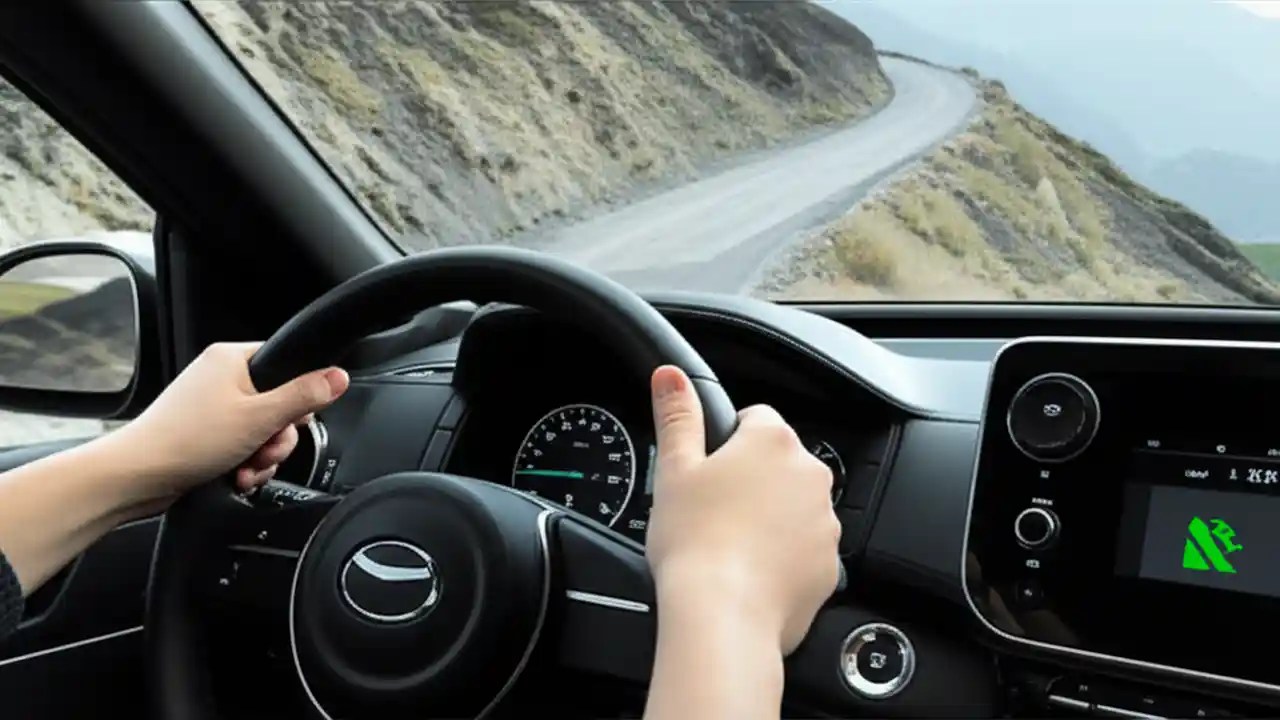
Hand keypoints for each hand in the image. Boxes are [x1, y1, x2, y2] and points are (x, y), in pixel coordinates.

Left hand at [118, 342, 349, 502]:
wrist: (138, 476)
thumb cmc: (187, 441)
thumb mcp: (260, 417)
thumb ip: (304, 396)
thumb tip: (338, 376)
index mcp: (232, 359)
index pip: (287, 364)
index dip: (299, 395)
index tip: (293, 417)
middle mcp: (221, 378)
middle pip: (279, 403)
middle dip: (279, 436)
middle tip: (266, 447)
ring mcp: (212, 406)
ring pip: (264, 429)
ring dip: (264, 455)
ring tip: (247, 467)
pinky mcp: (206, 433)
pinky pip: (244, 444)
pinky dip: (246, 463)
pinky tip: (237, 475)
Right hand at [645, 365, 840, 654]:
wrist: (722, 615)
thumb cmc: (695, 542)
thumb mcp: (673, 469)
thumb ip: (677, 415)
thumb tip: (672, 375)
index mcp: (773, 441)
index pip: (755, 418)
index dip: (726, 442)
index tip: (708, 469)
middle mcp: (809, 475)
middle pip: (778, 463)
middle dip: (750, 480)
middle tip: (711, 509)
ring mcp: (824, 521)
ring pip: (793, 507)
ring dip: (769, 517)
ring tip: (729, 544)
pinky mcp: (829, 565)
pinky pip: (805, 549)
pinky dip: (783, 556)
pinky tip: (749, 571)